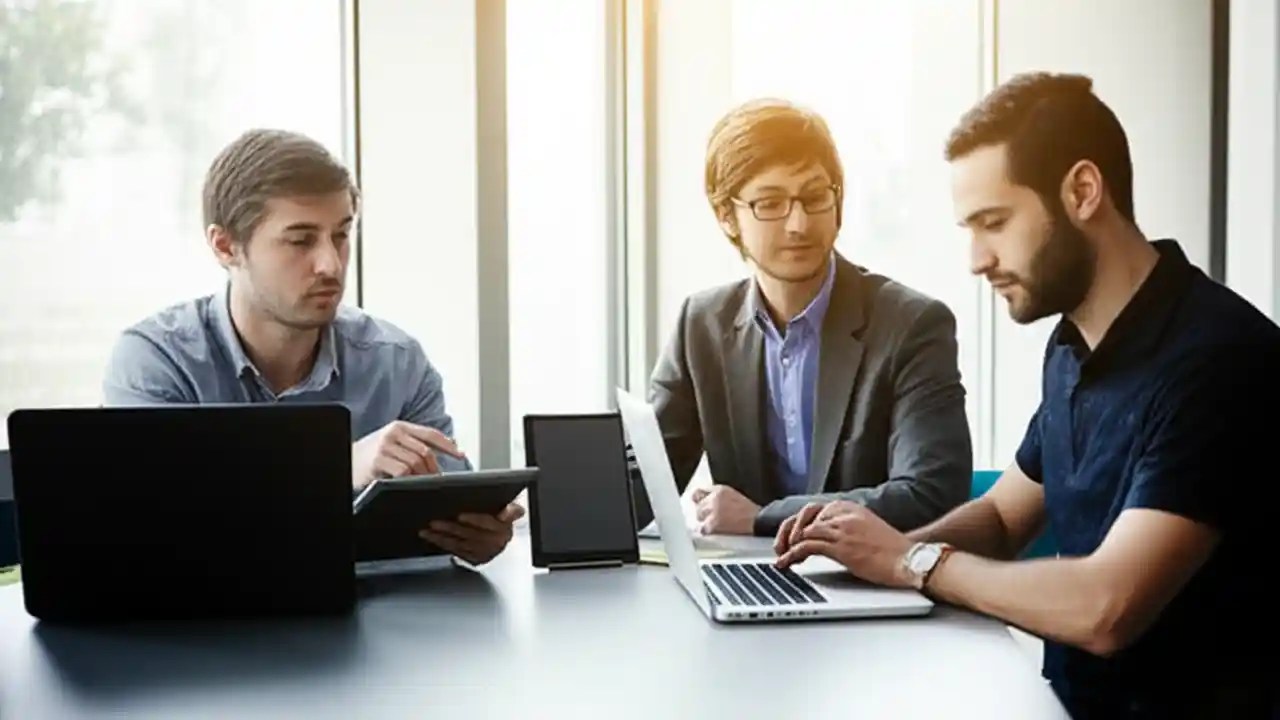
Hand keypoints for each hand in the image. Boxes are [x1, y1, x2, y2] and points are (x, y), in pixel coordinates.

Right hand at [351, 420, 464, 489]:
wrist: (344, 461)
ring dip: (422, 476)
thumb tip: (445, 452)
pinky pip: (402, 471)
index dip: (448, 445)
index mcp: (399, 427)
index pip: (430, 434)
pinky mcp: (378, 460)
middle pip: (425, 451)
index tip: (460, 454)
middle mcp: (393, 433)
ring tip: (422, 484)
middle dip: (434, 468)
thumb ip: (413, 445)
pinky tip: (406, 484)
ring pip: (415, 462)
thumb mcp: (392, 444)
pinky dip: (408, 479)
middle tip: (436, 480)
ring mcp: (385, 446)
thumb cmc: (371, 456)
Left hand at [419, 503, 524, 565]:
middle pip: (470, 535)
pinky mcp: (475, 560)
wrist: (502, 533)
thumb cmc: (502, 517)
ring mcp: (485, 554)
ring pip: (460, 545)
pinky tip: (433, 538)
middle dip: (451, 529)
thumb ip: (512, 510)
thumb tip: (508, 511)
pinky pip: (456, 552)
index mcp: (505, 529)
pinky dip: (443, 544)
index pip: (489, 524)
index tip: (460, 515)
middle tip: (435, 522)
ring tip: (427, 531)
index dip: (475, 520)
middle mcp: (496, 544)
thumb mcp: (511, 509)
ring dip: (442, 538)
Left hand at [691, 485, 759, 534]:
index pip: (698, 492)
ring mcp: (713, 511)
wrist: (758, 522)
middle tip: (710, 519)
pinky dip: (706, 531)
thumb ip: (718, 496)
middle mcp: (714, 498)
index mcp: (720, 490)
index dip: (697, 500)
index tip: (696, 505)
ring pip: (699, 517)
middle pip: (698, 506)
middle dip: (703, 513)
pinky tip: (714, 532)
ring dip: (704, 522)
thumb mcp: (733, 496)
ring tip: (715, 526)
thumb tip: (703, 500)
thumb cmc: (749, 512)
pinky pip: (703, 528)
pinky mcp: (713, 524)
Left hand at [774, 504, 914, 587]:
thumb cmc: (892, 551)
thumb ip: (844, 528)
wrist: (910, 560)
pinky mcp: (841, 547)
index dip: (798, 523)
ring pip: (803, 531)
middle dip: (788, 531)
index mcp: (850, 507)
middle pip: (804, 516)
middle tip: (781, 546)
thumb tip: (822, 538)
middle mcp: (844, 514)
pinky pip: (807, 546)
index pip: (814, 510)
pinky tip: (787, 562)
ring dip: (787, 545)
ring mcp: (842, 529)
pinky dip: (792, 555)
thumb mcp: (865, 529)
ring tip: (782, 557)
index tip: (791, 536)